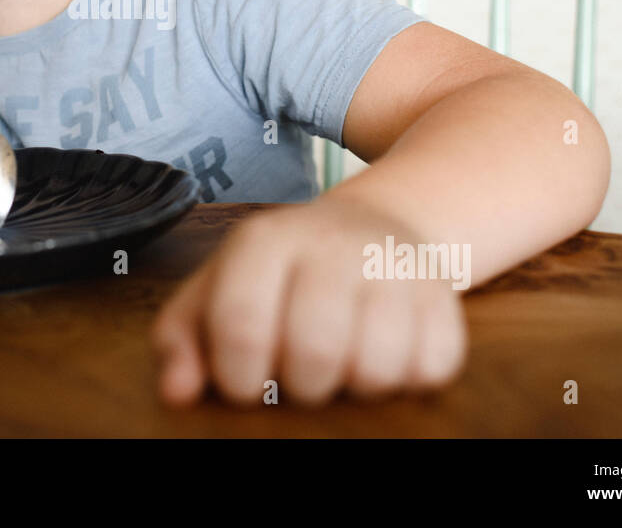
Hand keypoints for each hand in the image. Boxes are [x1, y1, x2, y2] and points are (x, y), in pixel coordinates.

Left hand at [150, 198, 467, 406]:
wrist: (369, 228)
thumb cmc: (275, 279)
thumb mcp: (214, 292)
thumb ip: (181, 340)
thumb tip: (177, 392)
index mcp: (265, 240)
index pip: (243, 322)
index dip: (239, 377)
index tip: (245, 384)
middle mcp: (333, 242)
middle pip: (316, 352)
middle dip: (301, 387)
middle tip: (300, 376)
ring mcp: (395, 263)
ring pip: (379, 368)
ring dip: (357, 387)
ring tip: (344, 363)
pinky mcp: (444, 292)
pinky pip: (434, 368)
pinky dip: (408, 380)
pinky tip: (386, 353)